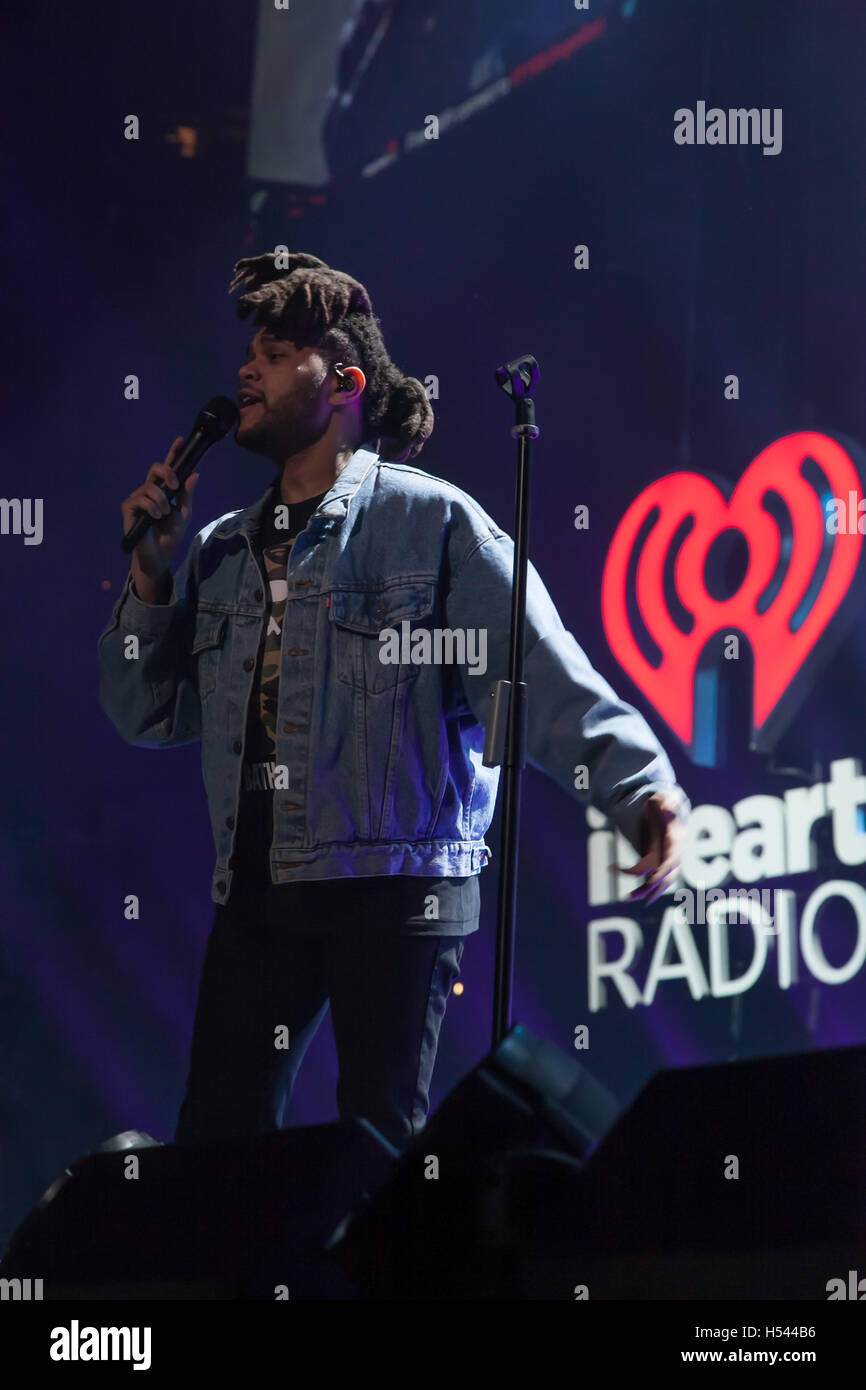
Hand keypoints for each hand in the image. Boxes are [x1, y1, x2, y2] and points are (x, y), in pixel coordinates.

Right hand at [121, 436, 199, 579]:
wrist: (159, 554)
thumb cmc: (170, 534)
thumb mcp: (184, 514)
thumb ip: (187, 495)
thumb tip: (194, 474)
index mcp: (164, 490)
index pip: (168, 468)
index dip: (173, 453)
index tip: (180, 441)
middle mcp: (150, 490)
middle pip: (155, 469)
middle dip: (167, 472)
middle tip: (175, 485)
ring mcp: (138, 498)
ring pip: (150, 487)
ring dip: (161, 500)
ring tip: (164, 514)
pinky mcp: (129, 508)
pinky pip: (140, 499)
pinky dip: (151, 507)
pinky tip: (156, 517)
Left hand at [617, 790, 686, 905]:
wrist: (664, 808)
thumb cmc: (664, 802)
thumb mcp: (666, 798)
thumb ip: (669, 803)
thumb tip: (668, 808)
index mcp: (676, 841)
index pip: (671, 860)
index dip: (663, 871)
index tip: (652, 879)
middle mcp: (673, 854)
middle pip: (665, 877)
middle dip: (651, 888)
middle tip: (633, 897)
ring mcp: (665, 860)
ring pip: (658, 882)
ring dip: (643, 891)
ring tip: (626, 898)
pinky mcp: (655, 862)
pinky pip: (649, 877)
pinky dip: (637, 881)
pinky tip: (616, 872)